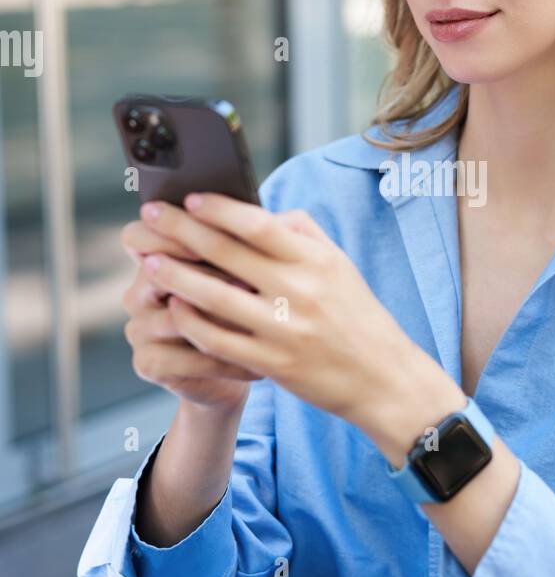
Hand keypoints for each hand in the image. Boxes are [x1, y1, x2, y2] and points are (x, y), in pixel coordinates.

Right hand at [120, 217, 264, 412]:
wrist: (240, 361)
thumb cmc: (245, 305)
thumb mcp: (247, 271)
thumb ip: (251, 246)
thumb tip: (283, 221)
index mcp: (152, 259)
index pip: (138, 237)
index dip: (171, 233)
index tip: (217, 233)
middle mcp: (137, 293)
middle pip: (154, 275)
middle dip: (203, 275)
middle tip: (248, 283)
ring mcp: (139, 329)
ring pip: (174, 319)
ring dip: (218, 319)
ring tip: (258, 320)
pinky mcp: (148, 364)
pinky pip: (183, 360)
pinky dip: (221, 361)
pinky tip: (253, 365)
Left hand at [134, 193, 423, 429]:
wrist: (382, 378)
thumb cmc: (356, 315)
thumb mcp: (339, 265)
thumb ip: (302, 233)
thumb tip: (259, 211)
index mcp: (315, 260)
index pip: (257, 224)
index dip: (218, 209)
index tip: (188, 198)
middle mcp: (299, 291)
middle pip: (227, 253)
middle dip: (181, 231)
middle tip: (150, 216)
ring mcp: (284, 330)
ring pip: (214, 297)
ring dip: (175, 276)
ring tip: (149, 261)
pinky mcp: (273, 365)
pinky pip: (219, 340)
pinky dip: (191, 322)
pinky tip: (174, 309)